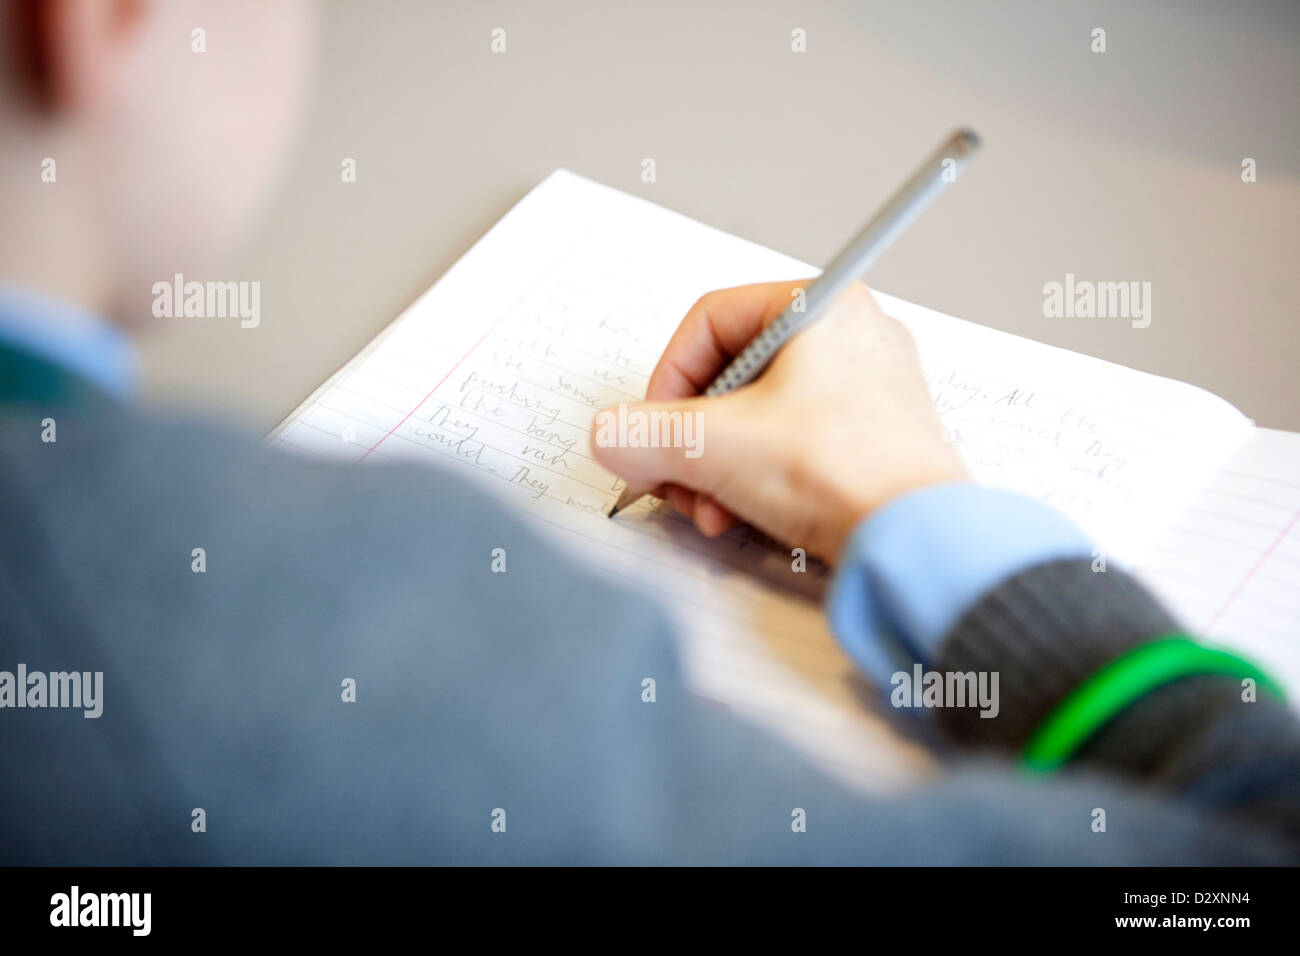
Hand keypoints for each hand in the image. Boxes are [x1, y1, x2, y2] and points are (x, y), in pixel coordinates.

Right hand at [591, 280, 966, 561]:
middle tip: (679, 479)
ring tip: (715, 509)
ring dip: (718, 467)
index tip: (653, 429)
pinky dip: (757, 477)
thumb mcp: (718, 447)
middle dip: (693, 439)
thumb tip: (612, 438)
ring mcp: (864, 388)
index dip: (665, 380)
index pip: (708, 321)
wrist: (919, 542)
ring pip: (757, 414)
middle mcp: (849, 336)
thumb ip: (644, 435)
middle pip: (729, 375)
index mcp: (821, 306)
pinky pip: (791, 442)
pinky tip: (748, 516)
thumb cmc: (846, 473)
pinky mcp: (870, 437)